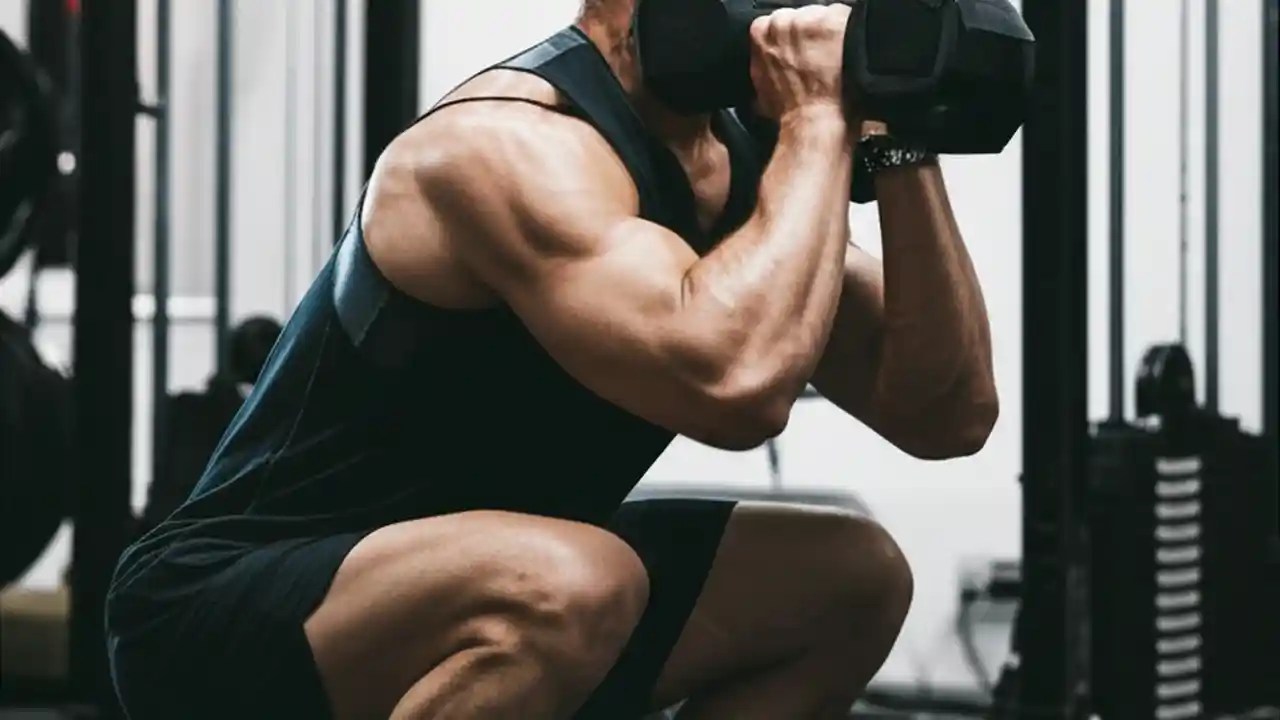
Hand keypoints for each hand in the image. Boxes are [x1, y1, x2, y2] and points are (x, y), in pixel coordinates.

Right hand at [747, 3, 852, 121]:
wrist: (812, 120)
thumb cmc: (791, 110)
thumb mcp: (762, 85)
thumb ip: (764, 63)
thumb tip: (769, 62)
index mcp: (760, 32)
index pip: (783, 20)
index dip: (798, 36)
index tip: (806, 50)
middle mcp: (781, 21)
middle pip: (805, 14)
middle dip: (814, 33)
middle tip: (823, 57)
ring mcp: (808, 19)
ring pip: (826, 14)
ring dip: (833, 33)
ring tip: (836, 59)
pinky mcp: (833, 21)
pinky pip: (846, 18)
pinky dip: (851, 33)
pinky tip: (849, 55)